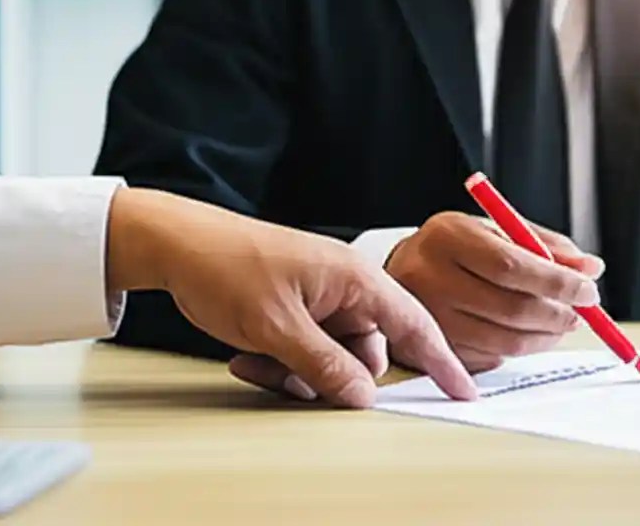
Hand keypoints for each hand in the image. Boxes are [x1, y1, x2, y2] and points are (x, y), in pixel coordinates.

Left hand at [106, 189, 475, 407]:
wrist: (175, 243)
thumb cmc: (227, 265)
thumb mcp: (278, 328)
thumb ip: (326, 366)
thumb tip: (363, 396)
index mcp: (356, 279)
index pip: (416, 324)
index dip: (443, 361)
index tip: (465, 390)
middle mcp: (345, 287)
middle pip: (367, 353)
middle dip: (332, 377)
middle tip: (290, 379)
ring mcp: (320, 297)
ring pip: (332, 357)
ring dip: (298, 372)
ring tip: (256, 360)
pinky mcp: (297, 306)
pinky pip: (306, 349)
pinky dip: (281, 360)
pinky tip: (247, 353)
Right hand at [386, 212, 602, 371]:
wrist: (402, 270)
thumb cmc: (458, 248)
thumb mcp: (496, 230)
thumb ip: (545, 245)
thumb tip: (591, 268)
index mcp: (448, 237)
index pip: (512, 265)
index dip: (557, 283)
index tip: (588, 291)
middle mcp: (429, 276)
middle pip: (510, 307)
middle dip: (557, 315)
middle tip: (580, 313)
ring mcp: (425, 318)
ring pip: (502, 341)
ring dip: (544, 338)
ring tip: (559, 325)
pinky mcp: (427, 351)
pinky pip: (488, 359)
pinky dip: (518, 350)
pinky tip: (527, 334)